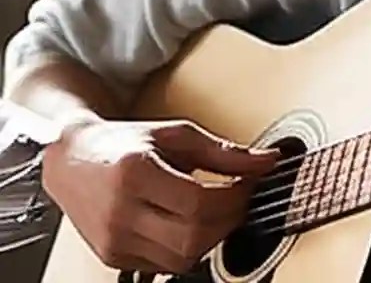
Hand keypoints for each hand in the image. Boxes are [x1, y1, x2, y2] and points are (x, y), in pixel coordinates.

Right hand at [41, 116, 277, 272]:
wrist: (70, 161)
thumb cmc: (122, 144)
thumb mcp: (176, 135)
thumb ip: (224, 152)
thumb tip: (268, 162)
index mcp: (133, 174)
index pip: (199, 204)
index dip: (235, 199)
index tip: (250, 185)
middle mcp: (119, 212)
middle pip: (193, 237)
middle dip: (229, 221)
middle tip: (240, 200)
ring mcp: (114, 241)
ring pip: (182, 259)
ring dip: (212, 239)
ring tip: (217, 212)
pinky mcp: (113, 258)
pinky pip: (165, 267)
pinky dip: (189, 250)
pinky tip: (192, 226)